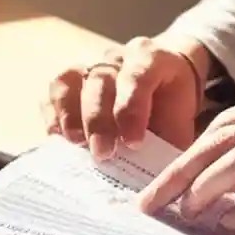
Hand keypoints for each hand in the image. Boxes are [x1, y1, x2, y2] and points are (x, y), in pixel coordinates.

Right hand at [45, 35, 209, 158]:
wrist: (164, 87)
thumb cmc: (172, 110)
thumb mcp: (180, 123)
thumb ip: (169, 143)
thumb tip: (157, 178)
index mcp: (153, 59)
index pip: (139, 75)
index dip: (132, 108)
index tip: (133, 143)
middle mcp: (119, 57)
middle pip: (101, 80)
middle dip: (99, 120)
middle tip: (102, 153)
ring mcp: (92, 64)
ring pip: (73, 80)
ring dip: (71, 116)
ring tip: (76, 146)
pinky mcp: (72, 77)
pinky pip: (56, 88)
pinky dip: (54, 114)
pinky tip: (59, 140)